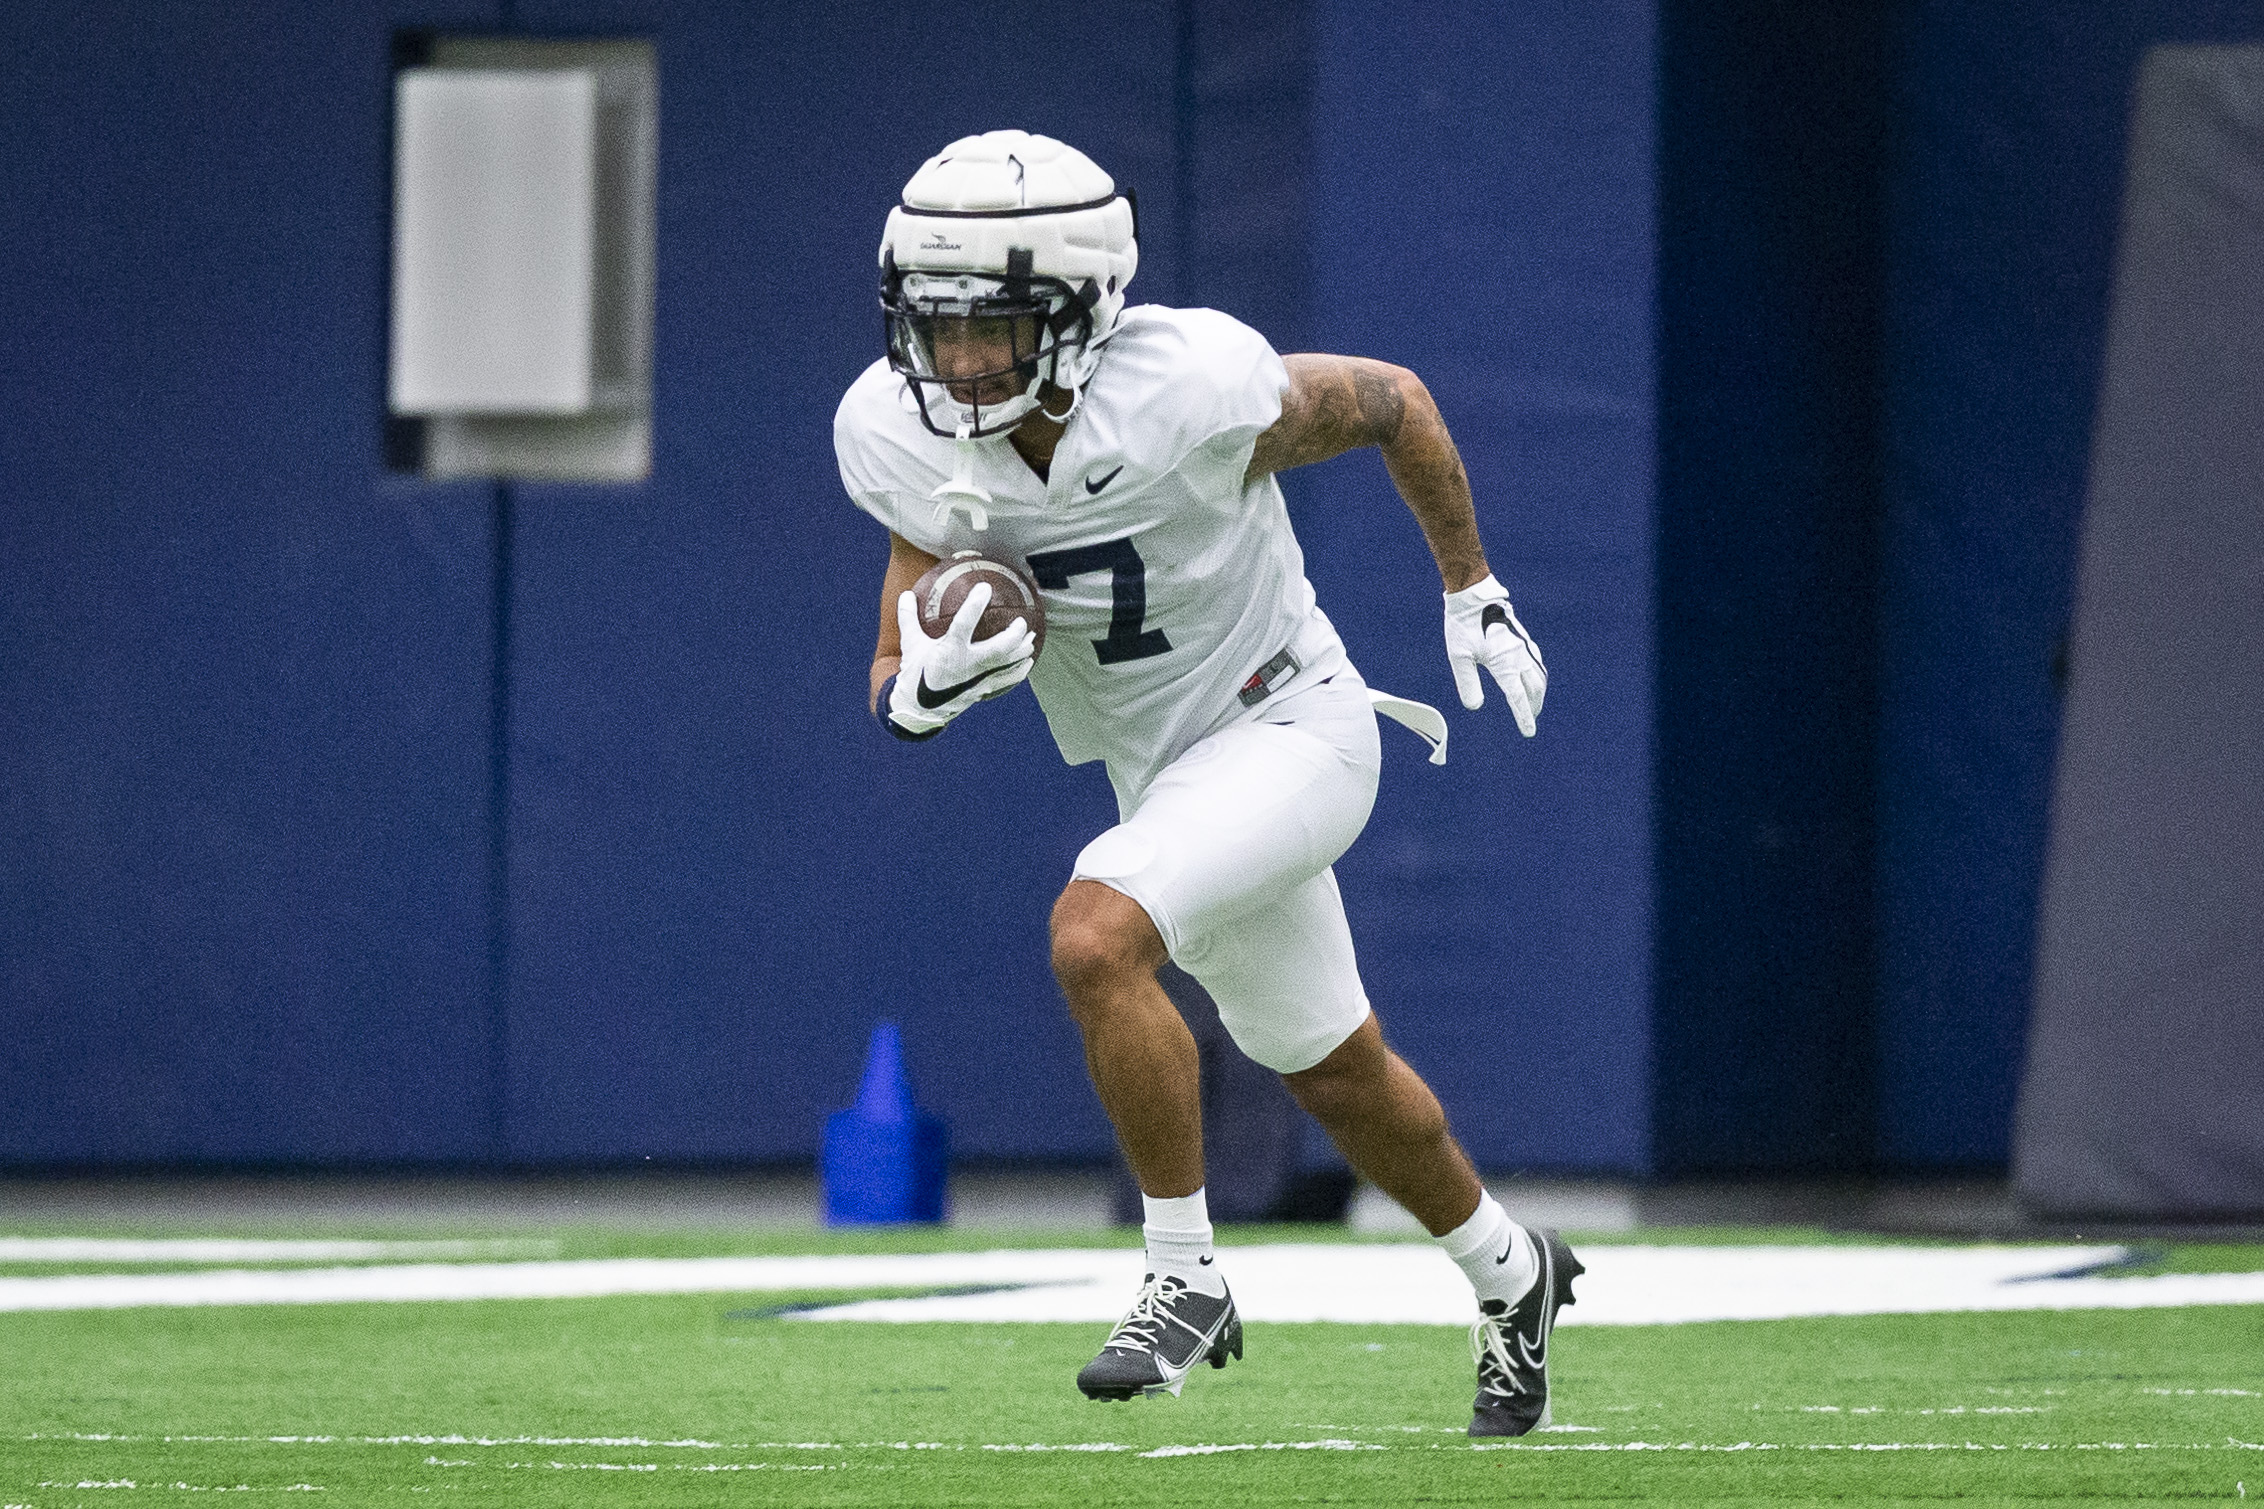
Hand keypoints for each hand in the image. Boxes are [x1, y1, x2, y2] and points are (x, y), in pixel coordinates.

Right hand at [886, 581, 1035, 735]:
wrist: (919, 709)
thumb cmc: (915, 672)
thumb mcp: (910, 644)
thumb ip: (908, 618)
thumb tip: (905, 594)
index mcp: (949, 650)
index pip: (964, 624)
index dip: (974, 605)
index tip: (985, 588)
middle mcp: (967, 665)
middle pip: (1000, 648)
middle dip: (1014, 633)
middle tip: (1021, 621)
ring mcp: (978, 679)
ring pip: (1008, 664)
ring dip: (1022, 650)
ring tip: (1032, 637)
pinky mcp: (983, 689)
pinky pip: (1007, 680)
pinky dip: (1020, 670)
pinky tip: (1028, 662)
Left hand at [1443, 574, 1545, 735]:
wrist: (1473, 596)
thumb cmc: (1462, 626)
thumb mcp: (1459, 657)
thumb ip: (1467, 683)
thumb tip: (1475, 707)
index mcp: (1505, 664)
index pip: (1518, 697)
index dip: (1523, 716)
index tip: (1529, 732)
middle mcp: (1519, 656)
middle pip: (1534, 688)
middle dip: (1534, 706)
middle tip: (1530, 720)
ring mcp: (1523, 646)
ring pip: (1539, 675)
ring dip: (1539, 692)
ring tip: (1535, 704)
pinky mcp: (1522, 637)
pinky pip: (1537, 661)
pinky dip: (1539, 675)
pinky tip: (1534, 678)